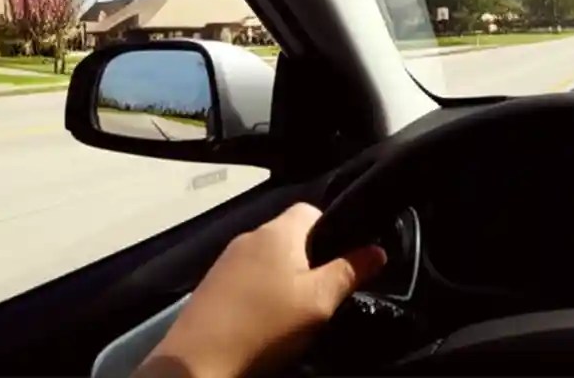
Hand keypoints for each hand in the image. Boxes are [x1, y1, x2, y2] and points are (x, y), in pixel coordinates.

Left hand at [134, 203, 386, 377]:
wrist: (195, 364)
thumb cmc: (265, 326)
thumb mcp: (319, 302)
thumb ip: (350, 271)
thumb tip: (378, 250)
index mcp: (277, 232)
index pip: (313, 209)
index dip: (334, 230)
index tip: (342, 262)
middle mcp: (249, 236)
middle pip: (291, 235)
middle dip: (310, 259)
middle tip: (323, 292)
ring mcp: (225, 261)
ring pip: (269, 258)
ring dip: (285, 277)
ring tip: (294, 310)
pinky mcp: (211, 286)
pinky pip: (248, 276)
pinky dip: (262, 291)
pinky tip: (265, 319)